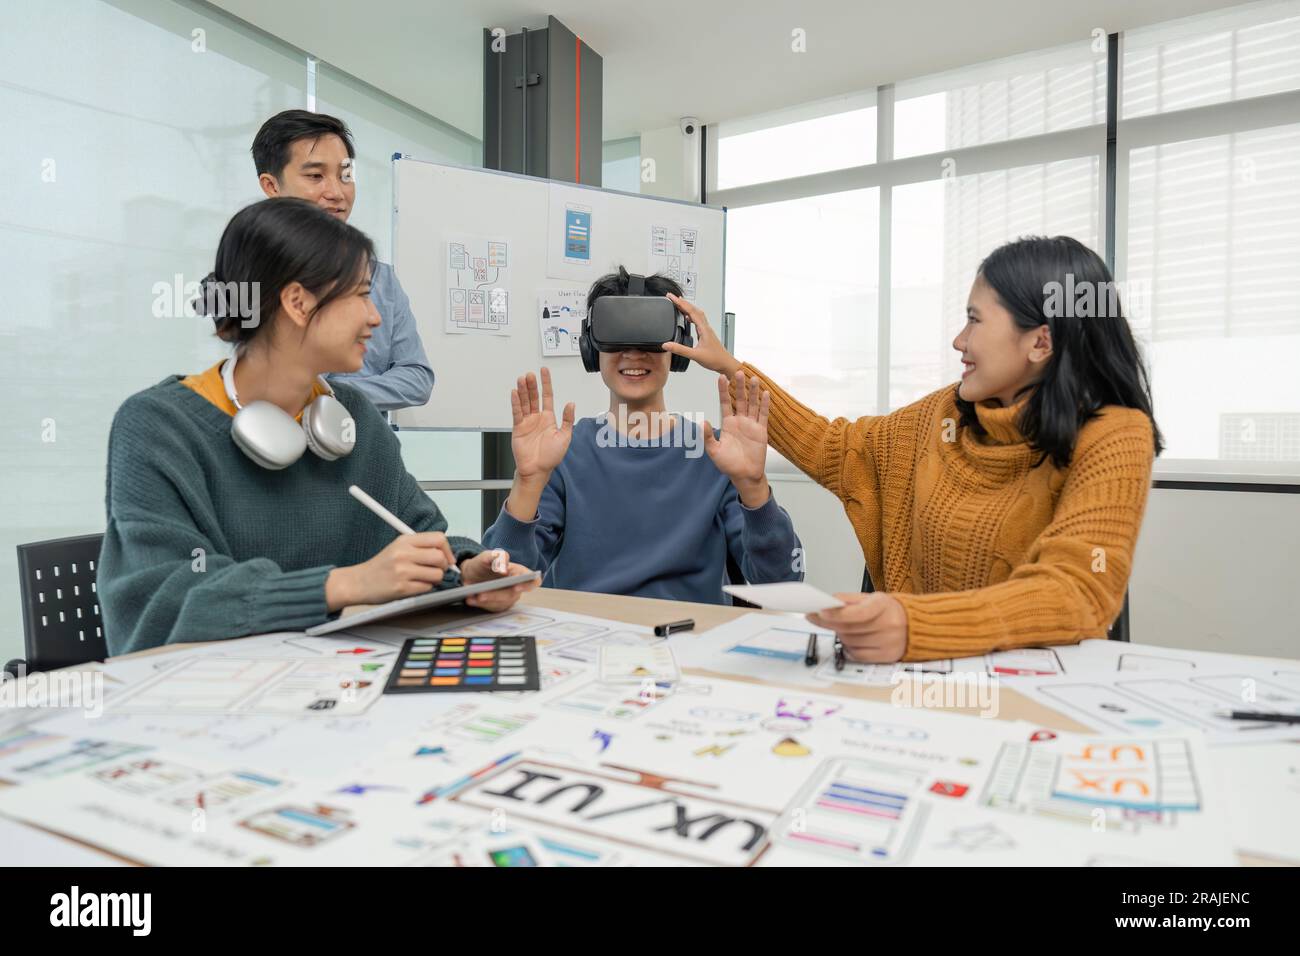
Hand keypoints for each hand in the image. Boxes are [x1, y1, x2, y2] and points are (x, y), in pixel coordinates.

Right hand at [326, 532, 456, 609]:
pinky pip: (427, 588)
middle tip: (436, 570)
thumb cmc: (382, 566)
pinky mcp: (401, 588)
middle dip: (443, 566)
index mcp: (405, 540)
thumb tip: (446, 554)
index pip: (438, 539)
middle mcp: (403, 553)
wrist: (359, 582)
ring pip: (437, 574)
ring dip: (435, 579)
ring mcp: (402, 571)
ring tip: (423, 579)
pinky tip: (414, 586)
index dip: (447, 550)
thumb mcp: (398, 547)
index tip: (447, 558)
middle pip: (439, 557)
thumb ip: (421, 547)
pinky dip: (425, 588)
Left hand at [459, 549, 541, 612]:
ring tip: (472, 597)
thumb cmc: (484, 563)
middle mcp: (516, 587)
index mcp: (519, 572)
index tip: (516, 587)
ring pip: (500, 603)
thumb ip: (497, 556)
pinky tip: (471, 599)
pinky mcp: (498, 606)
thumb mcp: (488, 555)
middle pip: (511, 595)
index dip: (528, 585)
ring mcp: (507, 598)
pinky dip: (479, 604)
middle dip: (496, 595)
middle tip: (482, 594)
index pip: (533, 580)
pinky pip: (491, 608)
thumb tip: (504, 568)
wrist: (471, 573)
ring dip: (486, 601)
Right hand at [511, 367, 574, 481]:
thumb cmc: (551, 456)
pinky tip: (514, 393)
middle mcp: (537, 417)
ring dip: (522, 390)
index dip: (546, 383)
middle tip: (530, 375)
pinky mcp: (518, 427)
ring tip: (522, 379)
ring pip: (524, 402)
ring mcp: (527, 422)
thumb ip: (567, 420)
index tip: (544, 371)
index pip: (547, 396)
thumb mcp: (565, 437)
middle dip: (532, 385)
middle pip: (534, 396)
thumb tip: (571, 404)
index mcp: (548, 418)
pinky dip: (515, 402)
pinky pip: (517, 412)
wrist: (538, 469)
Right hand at [661, 293, 741, 376]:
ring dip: (687, 307)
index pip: (690, 311)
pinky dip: (691, 316)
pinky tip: (688, 318)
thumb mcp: (695, 355)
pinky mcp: (706, 334)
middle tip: (673, 298)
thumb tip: (667, 345)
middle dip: (682, 302)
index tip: (672, 297)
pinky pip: (698, 320)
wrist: (726, 364)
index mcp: (703, 329)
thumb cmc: (715, 359)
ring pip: (697, 314)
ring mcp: (706, 330)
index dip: (680, 303)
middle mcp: (706, 327)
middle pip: (694, 309)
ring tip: (678, 304)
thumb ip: (680, 349)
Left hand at [703, 371, 770, 505]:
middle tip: (739, 371)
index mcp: (728, 424)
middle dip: (739, 386)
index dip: (723, 390)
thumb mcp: (715, 451)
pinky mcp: (762, 431)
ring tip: (753, 378)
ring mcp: (751, 425)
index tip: (721, 377)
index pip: (725, 403)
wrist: (745, 475)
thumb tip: (703, 423)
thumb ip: (709, 437)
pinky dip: (765, 404)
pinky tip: (765, 393)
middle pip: (740, 399)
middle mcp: (740, 421)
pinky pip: (764, 415)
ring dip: (753, 392)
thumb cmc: (729, 465)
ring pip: (752, 404)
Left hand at [806, 593, 908, 662]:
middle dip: (830, 623)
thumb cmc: (891, 610)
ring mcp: (888, 643)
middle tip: (818, 617)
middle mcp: (889, 625)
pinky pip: (857, 655)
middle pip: (849, 628)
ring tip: (843, 627)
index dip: (837, 614)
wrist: (917, 625)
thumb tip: (830, 603)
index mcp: (884, 605)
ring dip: (840, 635)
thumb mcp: (873, 597)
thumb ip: (850, 600)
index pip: (857, 612)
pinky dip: (848, 648)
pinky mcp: (886, 657)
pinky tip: (850, 640)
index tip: (820, 612)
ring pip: (850, 642)